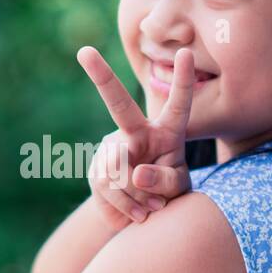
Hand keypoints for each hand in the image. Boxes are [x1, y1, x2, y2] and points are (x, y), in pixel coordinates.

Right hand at [78, 45, 194, 229]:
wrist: (142, 221)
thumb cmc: (168, 196)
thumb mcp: (178, 190)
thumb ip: (165, 180)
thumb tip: (137, 172)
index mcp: (166, 132)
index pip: (177, 104)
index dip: (183, 80)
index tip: (186, 52)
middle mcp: (135, 133)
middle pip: (117, 104)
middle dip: (101, 76)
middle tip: (85, 52)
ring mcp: (111, 150)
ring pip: (117, 166)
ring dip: (138, 196)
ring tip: (151, 208)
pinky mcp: (96, 172)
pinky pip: (108, 186)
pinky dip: (128, 206)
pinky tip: (139, 215)